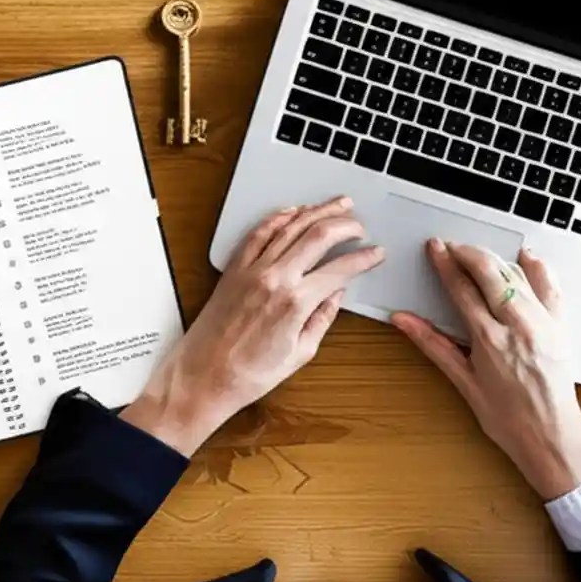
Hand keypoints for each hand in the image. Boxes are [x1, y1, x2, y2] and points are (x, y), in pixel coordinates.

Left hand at [120, 197, 384, 455]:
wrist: (205, 375)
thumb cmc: (248, 373)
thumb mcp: (300, 352)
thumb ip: (322, 318)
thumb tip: (336, 295)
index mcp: (296, 302)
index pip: (341, 269)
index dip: (364, 258)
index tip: (375, 253)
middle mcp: (274, 278)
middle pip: (318, 235)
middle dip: (345, 225)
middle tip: (359, 225)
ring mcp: (252, 270)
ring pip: (290, 227)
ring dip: (316, 211)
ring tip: (335, 205)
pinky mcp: (234, 269)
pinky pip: (258, 234)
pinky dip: (277, 218)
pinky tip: (292, 212)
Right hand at [391, 240, 580, 499]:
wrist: (551, 435)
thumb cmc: (506, 417)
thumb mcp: (463, 381)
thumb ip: (433, 344)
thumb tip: (403, 320)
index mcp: (490, 340)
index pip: (462, 289)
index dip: (445, 264)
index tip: (435, 248)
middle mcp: (518, 326)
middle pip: (490, 273)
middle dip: (468, 253)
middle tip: (452, 245)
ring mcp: (544, 323)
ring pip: (518, 274)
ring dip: (496, 258)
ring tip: (478, 252)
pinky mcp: (562, 326)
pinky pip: (551, 286)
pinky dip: (538, 268)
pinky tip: (527, 257)